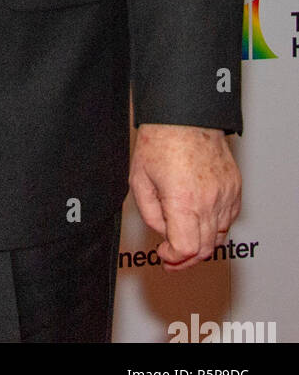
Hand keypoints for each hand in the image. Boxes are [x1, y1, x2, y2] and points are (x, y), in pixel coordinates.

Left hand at [129, 123, 240, 269]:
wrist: (185, 115)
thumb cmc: (160, 141)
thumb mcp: (139, 179)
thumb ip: (150, 213)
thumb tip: (163, 233)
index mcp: (184, 200)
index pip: (187, 249)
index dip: (174, 258)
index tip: (163, 253)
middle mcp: (209, 200)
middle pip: (205, 249)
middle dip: (186, 258)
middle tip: (172, 256)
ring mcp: (226, 194)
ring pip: (219, 236)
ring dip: (202, 243)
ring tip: (185, 238)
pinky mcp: (235, 187)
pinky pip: (228, 218)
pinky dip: (215, 225)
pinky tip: (199, 219)